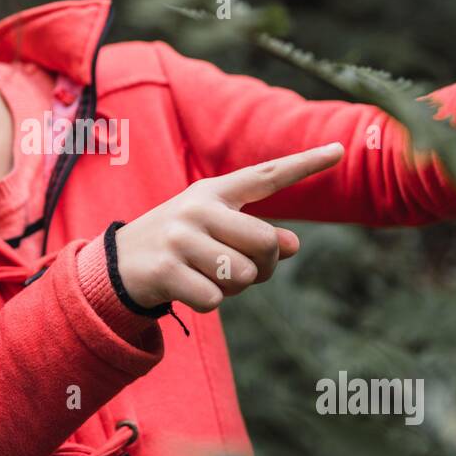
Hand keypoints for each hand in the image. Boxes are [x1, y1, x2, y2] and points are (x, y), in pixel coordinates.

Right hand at [113, 142, 344, 311]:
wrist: (116, 266)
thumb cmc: (178, 248)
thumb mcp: (215, 233)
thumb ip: (256, 236)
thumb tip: (293, 245)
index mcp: (214, 193)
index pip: (266, 176)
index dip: (305, 164)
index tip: (340, 151)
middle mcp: (197, 208)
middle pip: (265, 243)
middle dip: (263, 267)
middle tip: (238, 270)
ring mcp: (179, 238)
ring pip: (241, 276)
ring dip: (233, 289)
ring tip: (207, 277)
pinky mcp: (165, 269)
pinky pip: (215, 299)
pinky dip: (208, 303)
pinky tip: (188, 290)